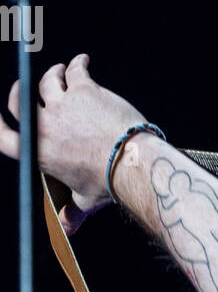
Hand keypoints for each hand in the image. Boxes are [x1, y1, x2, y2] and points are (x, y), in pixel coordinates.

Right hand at [0, 53, 147, 234]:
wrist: (130, 160)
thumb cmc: (108, 181)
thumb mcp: (85, 200)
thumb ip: (73, 212)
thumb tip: (68, 229)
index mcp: (36, 153)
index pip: (4, 136)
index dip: (0, 125)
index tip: (1, 117)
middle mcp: (43, 126)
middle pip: (19, 100)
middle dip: (19, 91)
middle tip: (26, 86)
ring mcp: (62, 105)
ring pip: (47, 81)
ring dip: (52, 74)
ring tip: (61, 70)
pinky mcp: (84, 89)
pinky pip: (75, 70)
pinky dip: (78, 64)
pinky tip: (83, 62)